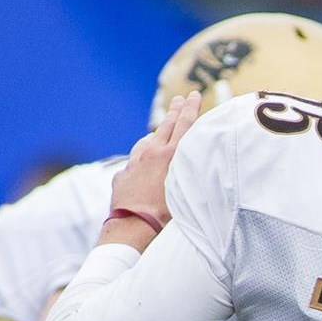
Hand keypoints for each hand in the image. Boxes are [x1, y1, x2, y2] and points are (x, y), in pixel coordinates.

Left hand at [105, 92, 200, 246]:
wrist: (132, 225)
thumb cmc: (164, 213)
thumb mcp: (185, 189)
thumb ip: (189, 173)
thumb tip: (198, 166)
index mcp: (170, 155)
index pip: (184, 125)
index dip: (191, 109)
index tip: (194, 95)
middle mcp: (151, 154)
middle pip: (165, 126)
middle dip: (175, 111)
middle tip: (180, 99)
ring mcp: (134, 163)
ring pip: (146, 141)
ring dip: (156, 133)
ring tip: (160, 128)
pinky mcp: (123, 174)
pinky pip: (134, 160)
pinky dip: (141, 156)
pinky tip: (143, 161)